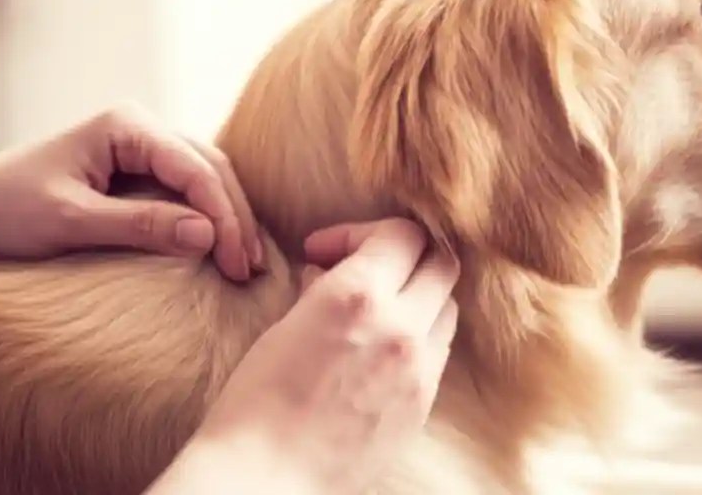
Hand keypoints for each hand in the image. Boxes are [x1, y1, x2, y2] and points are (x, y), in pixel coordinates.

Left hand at [0, 104, 262, 280]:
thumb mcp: (72, 222)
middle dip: (234, 218)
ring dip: (226, 218)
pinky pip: (185, 189)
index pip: (195, 170)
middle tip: (249, 269)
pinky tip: (220, 247)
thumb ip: (140, 225)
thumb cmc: (7, 210)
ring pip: (204, 177)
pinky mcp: (135, 171)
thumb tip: (208, 235)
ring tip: (244, 263)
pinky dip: (207, 218)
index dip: (223, 217)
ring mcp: (139, 146)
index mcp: (126, 124)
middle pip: (209, 168)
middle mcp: (140, 126)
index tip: (234, 264)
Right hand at [151, 218, 459, 494]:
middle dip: (405, 255)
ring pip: (446, 306)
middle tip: (364, 269)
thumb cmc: (255, 403)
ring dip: (418, 295)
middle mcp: (400, 325)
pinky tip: (381, 348)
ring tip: (374, 311)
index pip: (403, 233)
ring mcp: (419, 368)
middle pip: (442, 262)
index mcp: (358, 296)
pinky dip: (418, 336)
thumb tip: (332, 270)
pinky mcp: (424, 403)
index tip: (326, 251)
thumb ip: (322, 288)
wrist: (266, 478)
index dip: (363, 232)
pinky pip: (438, 351)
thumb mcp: (282, 326)